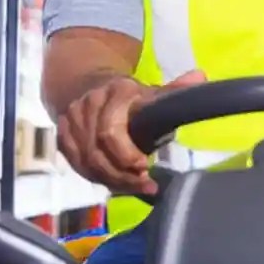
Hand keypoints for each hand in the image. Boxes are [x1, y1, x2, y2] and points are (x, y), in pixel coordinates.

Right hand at [57, 69, 206, 194]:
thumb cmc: (129, 96)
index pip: (111, 130)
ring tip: (132, 187)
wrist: (87, 83)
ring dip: (109, 179)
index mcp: (116, 91)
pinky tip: (112, 183)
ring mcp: (72, 119)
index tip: (145, 168)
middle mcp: (89, 103)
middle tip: (143, 185)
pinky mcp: (62, 134)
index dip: (126, 154)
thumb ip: (176, 90)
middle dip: (120, 174)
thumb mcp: (152, 92)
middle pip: (97, 151)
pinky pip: (75, 162)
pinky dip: (93, 176)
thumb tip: (200, 76)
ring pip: (86, 161)